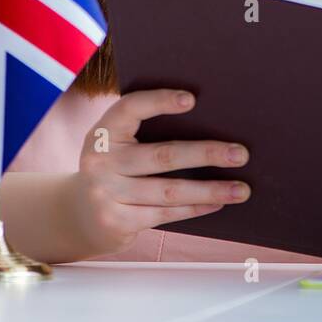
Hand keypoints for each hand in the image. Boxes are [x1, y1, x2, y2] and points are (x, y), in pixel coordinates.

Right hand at [65, 87, 249, 257]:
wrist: (79, 215)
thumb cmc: (115, 169)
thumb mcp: (118, 145)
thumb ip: (146, 133)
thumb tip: (211, 123)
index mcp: (103, 133)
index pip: (130, 109)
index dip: (159, 101)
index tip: (192, 99)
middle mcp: (100, 162)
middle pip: (162, 156)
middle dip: (206, 154)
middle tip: (241, 154)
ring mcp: (107, 194)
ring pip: (169, 191)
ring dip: (210, 189)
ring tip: (241, 189)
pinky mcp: (117, 221)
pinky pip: (166, 213)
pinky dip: (196, 208)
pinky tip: (218, 202)